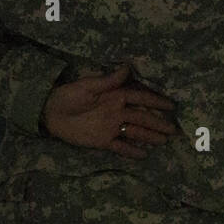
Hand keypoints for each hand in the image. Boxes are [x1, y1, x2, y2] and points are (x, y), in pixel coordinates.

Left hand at [41, 64, 178, 159]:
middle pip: (142, 118)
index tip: (172, 106)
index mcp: (116, 96)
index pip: (141, 99)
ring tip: (165, 141)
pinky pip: (120, 146)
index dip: (156, 102)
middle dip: (158, 123)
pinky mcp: (103, 140)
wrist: (49, 113)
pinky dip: (131, 151)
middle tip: (174, 130)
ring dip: (150, 136)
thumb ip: (108, 81)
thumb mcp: (87, 86)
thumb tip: (127, 67)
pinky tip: (144, 155)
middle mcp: (118, 112)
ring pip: (135, 132)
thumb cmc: (68, 96)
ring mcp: (112, 127)